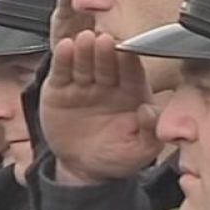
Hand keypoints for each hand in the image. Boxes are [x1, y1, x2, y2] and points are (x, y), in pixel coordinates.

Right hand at [39, 31, 161, 184]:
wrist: (82, 169)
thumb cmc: (116, 157)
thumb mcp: (140, 150)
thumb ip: (150, 132)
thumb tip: (149, 110)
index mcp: (132, 93)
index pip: (131, 72)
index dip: (129, 62)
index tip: (127, 52)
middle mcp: (108, 84)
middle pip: (107, 63)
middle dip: (105, 52)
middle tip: (104, 40)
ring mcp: (83, 85)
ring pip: (84, 63)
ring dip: (84, 50)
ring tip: (83, 40)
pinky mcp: (59, 89)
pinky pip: (61, 72)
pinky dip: (62, 60)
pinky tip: (65, 47)